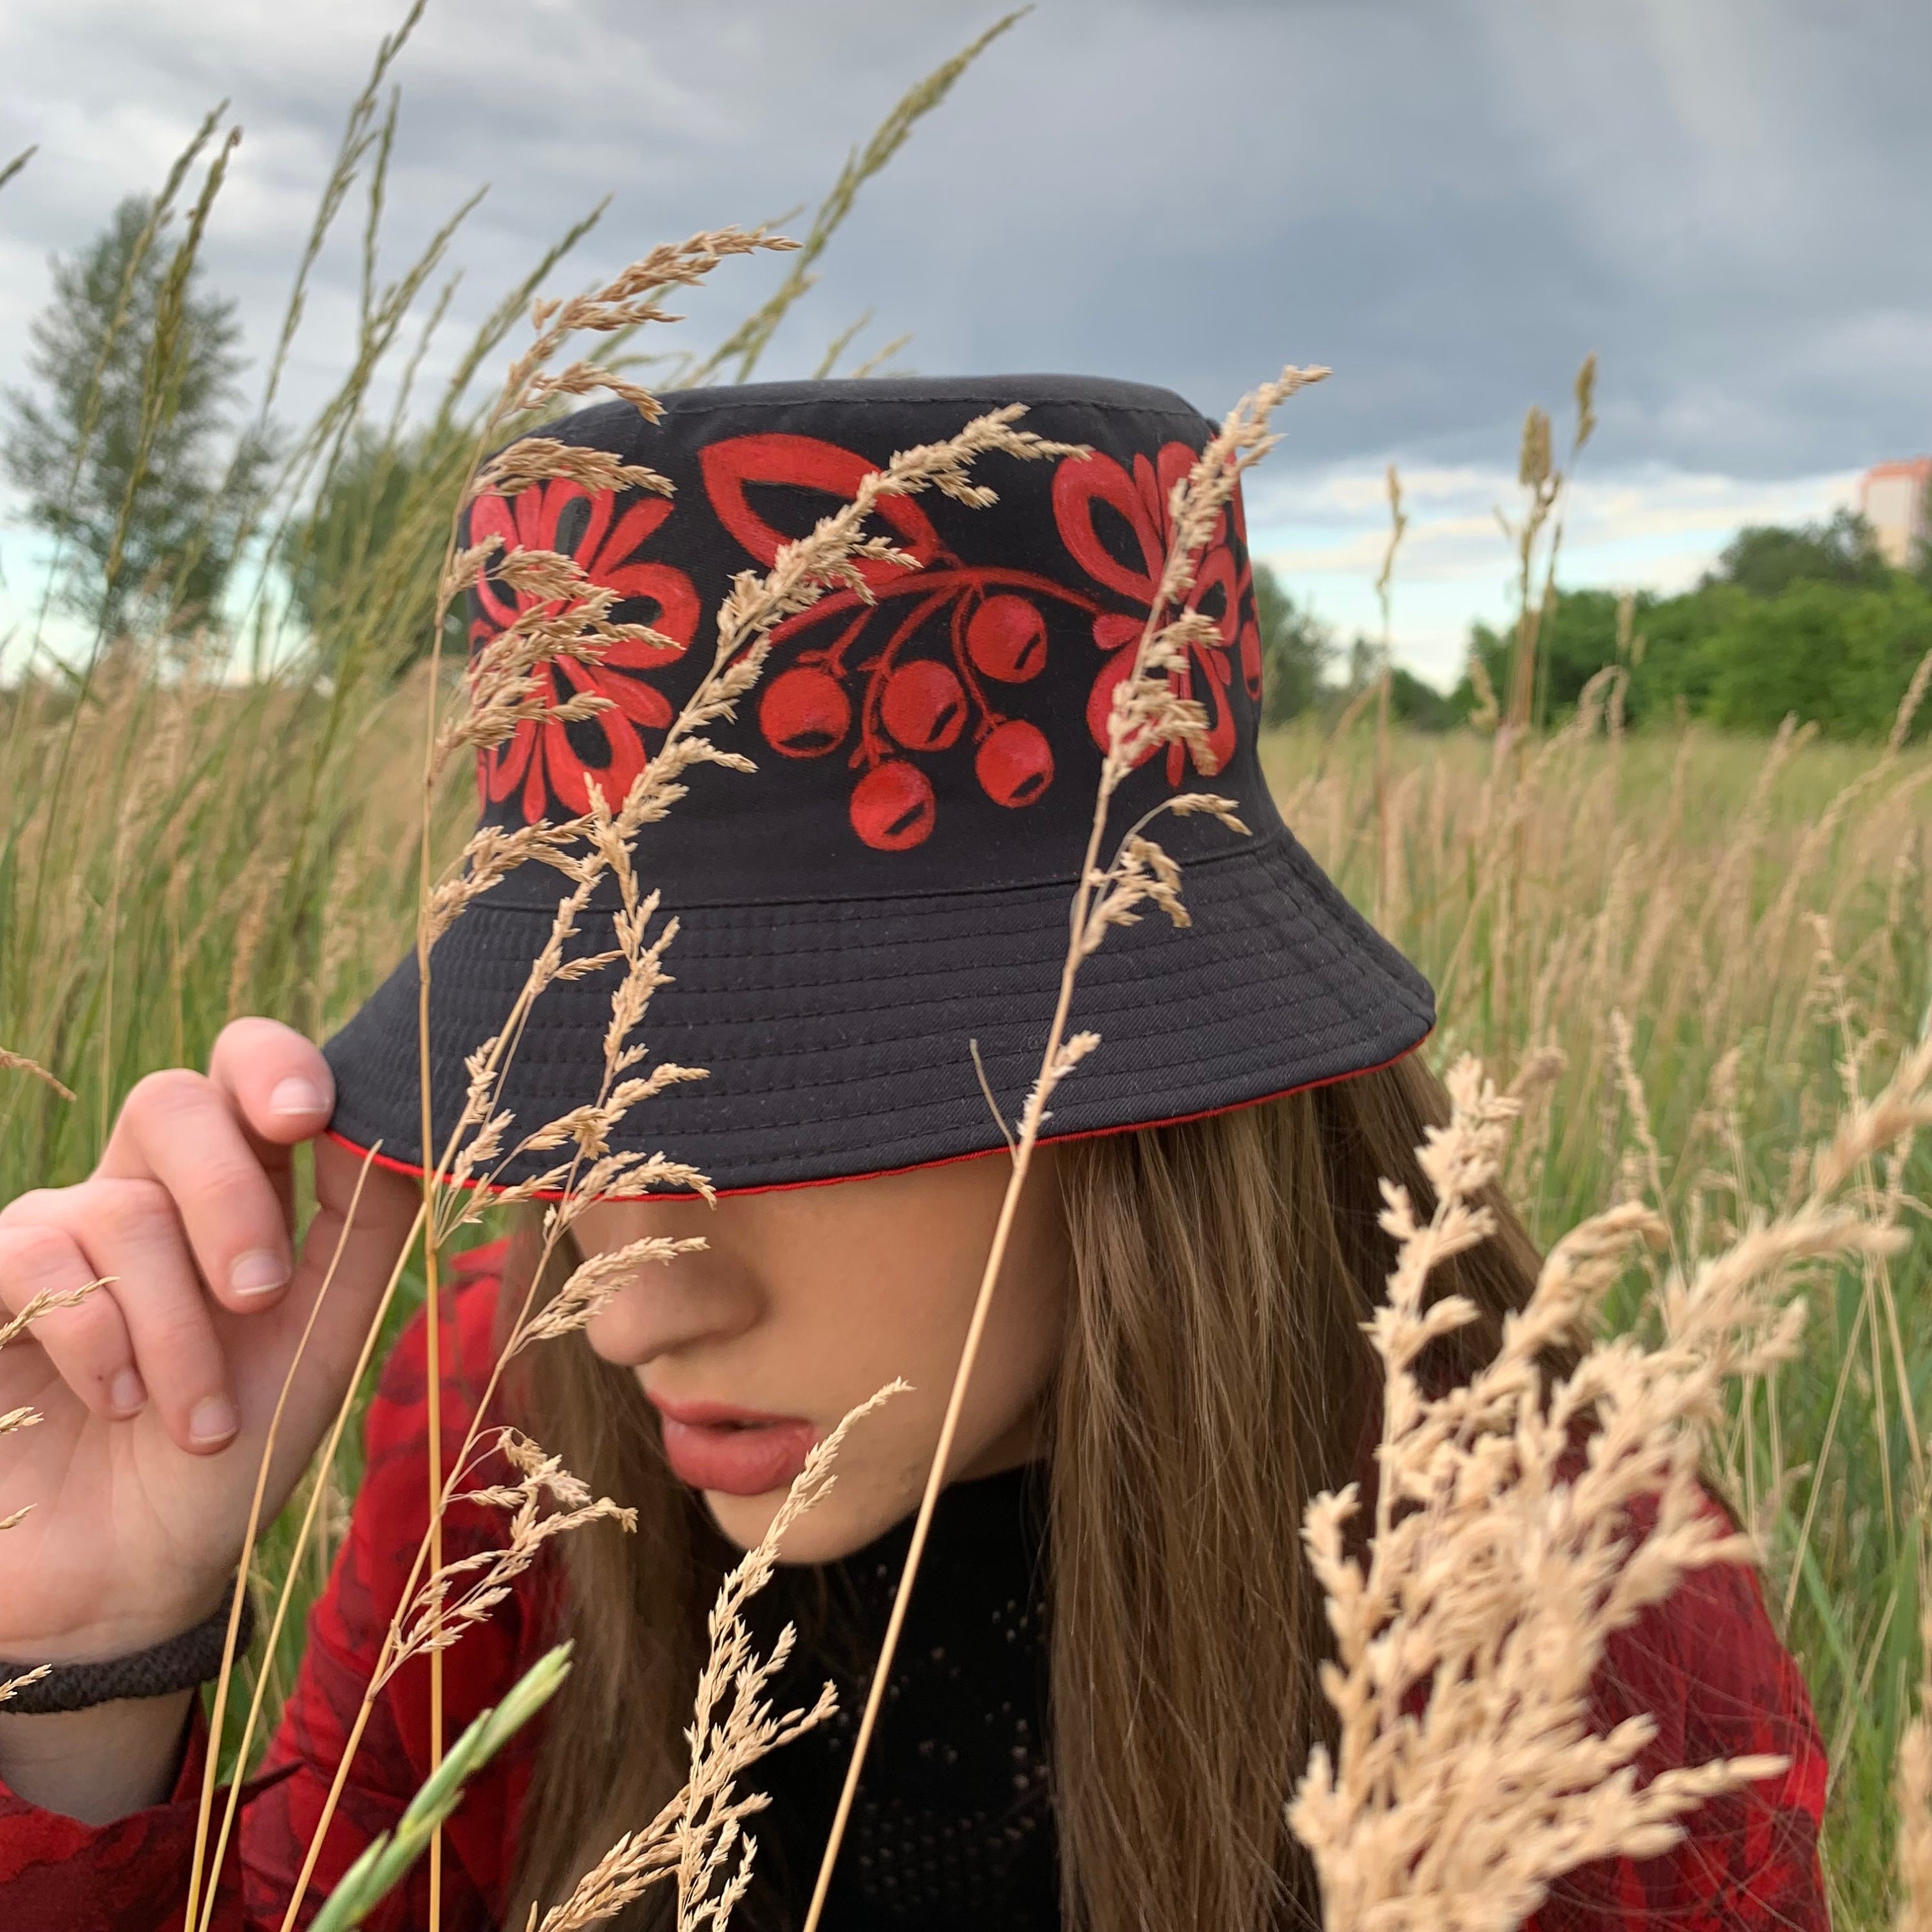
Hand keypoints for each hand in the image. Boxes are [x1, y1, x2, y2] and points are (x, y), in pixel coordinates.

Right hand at [0, 1019, 420, 1665]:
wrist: (125, 1580)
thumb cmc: (230, 1453)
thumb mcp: (323, 1335)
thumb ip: (363, 1223)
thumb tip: (397, 1122)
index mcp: (229, 1190)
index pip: (241, 1071)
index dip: (273, 1065)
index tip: (309, 1116)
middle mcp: (136, 1192)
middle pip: (172, 1101)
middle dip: (230, 1197)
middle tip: (259, 1296)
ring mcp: (51, 1233)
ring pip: (120, 1208)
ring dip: (178, 1328)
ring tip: (198, 1422)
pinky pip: (35, 1256)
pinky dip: (101, 1342)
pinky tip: (125, 1404)